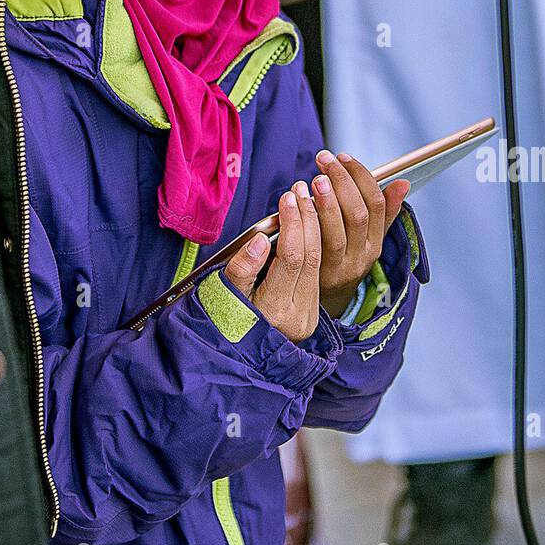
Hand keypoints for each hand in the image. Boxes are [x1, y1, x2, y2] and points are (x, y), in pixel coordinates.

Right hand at [224, 184, 320, 342]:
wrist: (238, 353)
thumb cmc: (224, 319)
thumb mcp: (224, 294)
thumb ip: (242, 268)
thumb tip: (260, 240)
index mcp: (275, 311)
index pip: (292, 258)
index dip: (292, 224)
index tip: (287, 198)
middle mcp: (298, 316)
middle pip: (311, 257)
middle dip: (307, 219)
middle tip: (299, 191)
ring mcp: (309, 315)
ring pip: (319, 262)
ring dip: (314, 227)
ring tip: (305, 199)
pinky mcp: (313, 312)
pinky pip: (318, 270)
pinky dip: (313, 243)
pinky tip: (307, 223)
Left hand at [310, 151, 409, 318]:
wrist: (326, 299)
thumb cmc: (343, 255)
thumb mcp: (368, 234)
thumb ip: (384, 209)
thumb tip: (403, 182)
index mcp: (376, 241)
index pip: (376, 203)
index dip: (360, 176)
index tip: (343, 156)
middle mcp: (362, 255)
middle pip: (357, 214)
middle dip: (341, 181)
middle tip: (325, 160)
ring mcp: (341, 267)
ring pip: (338, 231)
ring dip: (326, 200)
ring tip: (316, 178)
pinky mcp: (319, 274)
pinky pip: (316, 244)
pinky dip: (309, 219)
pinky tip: (299, 202)